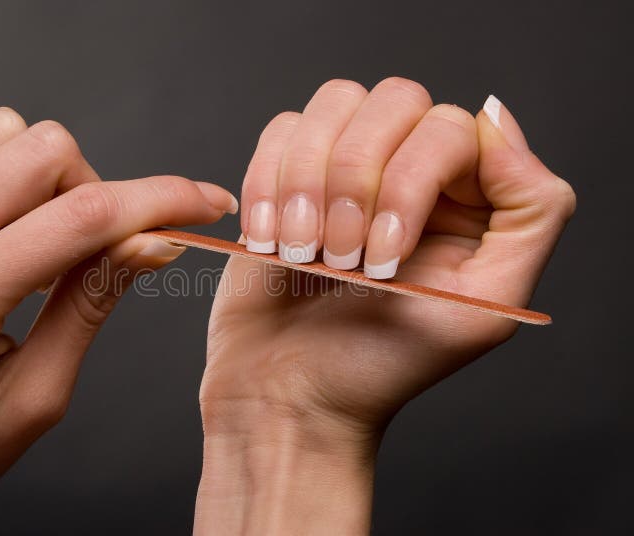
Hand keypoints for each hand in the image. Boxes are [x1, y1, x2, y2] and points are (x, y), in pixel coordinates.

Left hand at [0, 108, 237, 533]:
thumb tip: (153, 240)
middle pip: (44, 149)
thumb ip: (94, 301)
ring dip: (56, 181)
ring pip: (7, 136)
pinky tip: (22, 234)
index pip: (84, 216)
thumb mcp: (39, 393)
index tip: (204, 203)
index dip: (161, 200)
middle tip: (108, 250)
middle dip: (100, 191)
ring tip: (58, 246)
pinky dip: (17, 179)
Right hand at [195, 79, 575, 533]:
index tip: (386, 258)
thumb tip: (498, 119)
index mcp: (466, 200)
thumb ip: (529, 214)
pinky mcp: (284, 176)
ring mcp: (345, 168)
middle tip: (346, 262)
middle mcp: (409, 171)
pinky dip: (268, 183)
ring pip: (334, 104)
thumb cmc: (381, 366)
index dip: (414, 180)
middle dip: (359, 183)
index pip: (454, 127)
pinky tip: (272, 240)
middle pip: (395, 100)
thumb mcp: (483, 307)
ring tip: (304, 255)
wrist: (291, 395)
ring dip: (310, 184)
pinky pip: (279, 131)